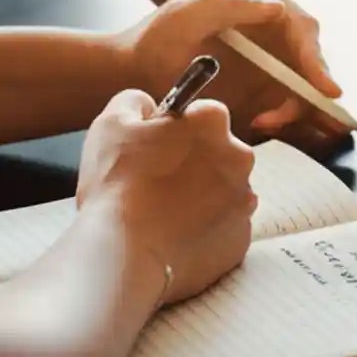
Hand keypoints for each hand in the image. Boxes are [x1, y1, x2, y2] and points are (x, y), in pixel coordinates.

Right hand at [77, 90, 256, 305]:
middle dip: (196, 163)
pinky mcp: (242, 238)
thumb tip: (149, 107)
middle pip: (221, 153)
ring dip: (203, 196)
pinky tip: (177, 235)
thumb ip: (135, 102)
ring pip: (225, 191)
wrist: (125, 254)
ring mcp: (245, 200)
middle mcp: (241, 158)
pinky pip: (225, 226)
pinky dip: (207, 229)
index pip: (204, 115)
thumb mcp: (111, 123)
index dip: (180, 129)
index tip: (160, 146)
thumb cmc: (117, 184)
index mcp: (212, 123)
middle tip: (159, 182)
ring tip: (165, 213)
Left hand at [116, 0, 347, 156]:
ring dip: (295, 106)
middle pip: (310, 56)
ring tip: (264, 122)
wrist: (136, 73)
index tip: (325, 89)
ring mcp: (272, 51)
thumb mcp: (185, 14)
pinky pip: (291, 100)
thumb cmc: (154, 39)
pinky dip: (284, 116)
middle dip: (310, 88)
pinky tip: (262, 123)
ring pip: (305, 82)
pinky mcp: (266, 80)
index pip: (301, 26)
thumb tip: (279, 9)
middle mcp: (272, 20)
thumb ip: (229, 5)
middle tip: (300, 115)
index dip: (316, 58)